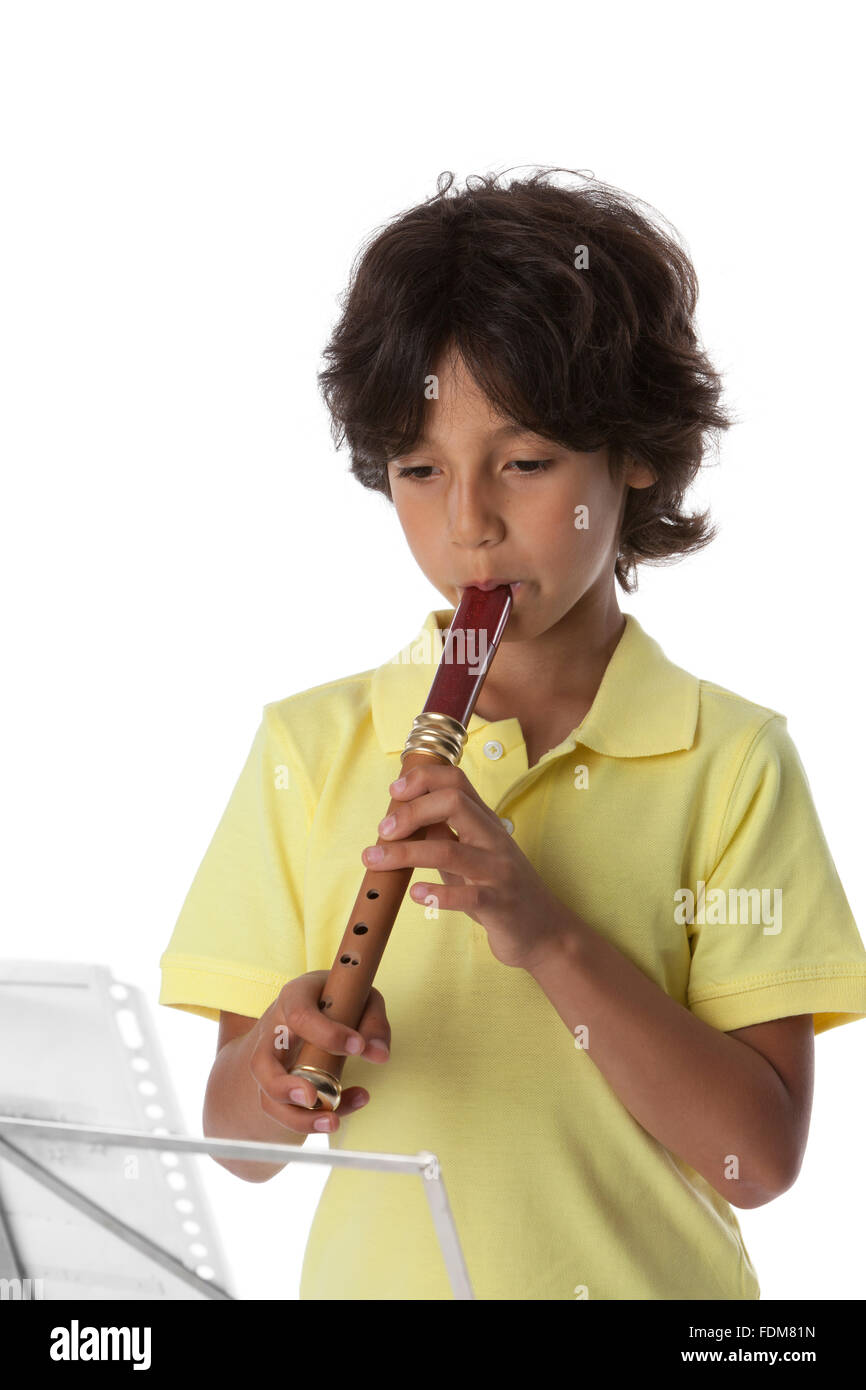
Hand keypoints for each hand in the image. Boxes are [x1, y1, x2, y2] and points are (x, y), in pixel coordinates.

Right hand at [248, 971, 391, 1133]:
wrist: (313, 1008)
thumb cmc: (338, 1002)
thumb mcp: (360, 1000)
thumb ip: (372, 1024)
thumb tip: (378, 1055)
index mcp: (294, 999)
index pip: (299, 1016)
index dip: (327, 1034)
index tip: (357, 1046)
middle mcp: (273, 1032)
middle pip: (260, 1064)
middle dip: (283, 1086)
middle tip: (312, 1098)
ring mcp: (271, 1062)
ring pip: (267, 1097)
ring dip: (297, 1117)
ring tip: (332, 1122)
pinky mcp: (277, 1087)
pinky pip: (286, 1111)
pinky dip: (312, 1120)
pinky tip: (339, 1115)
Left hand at [361, 763, 567, 971]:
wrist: (545, 932)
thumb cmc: (500, 891)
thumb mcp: (472, 856)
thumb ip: (444, 836)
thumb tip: (403, 817)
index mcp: (485, 823)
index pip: (456, 781)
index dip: (422, 779)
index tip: (395, 791)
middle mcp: (493, 839)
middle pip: (453, 803)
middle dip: (411, 811)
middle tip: (383, 831)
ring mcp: (498, 871)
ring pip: (449, 850)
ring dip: (406, 853)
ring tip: (375, 860)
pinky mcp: (499, 905)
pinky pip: (467, 895)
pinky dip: (437, 894)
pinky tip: (416, 895)